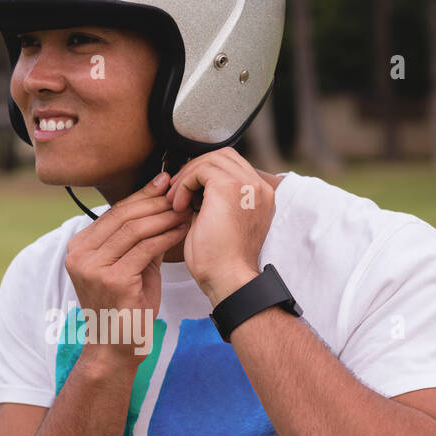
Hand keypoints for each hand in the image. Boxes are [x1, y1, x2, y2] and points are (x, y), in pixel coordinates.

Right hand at [64, 171, 192, 361]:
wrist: (117, 349)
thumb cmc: (127, 308)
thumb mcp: (129, 266)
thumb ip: (139, 239)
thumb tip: (161, 204)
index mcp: (78, 248)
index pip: (113, 213)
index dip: (141, 195)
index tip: (164, 181)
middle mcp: (79, 255)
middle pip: (123, 216)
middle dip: (155, 202)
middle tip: (180, 190)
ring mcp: (93, 267)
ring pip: (135, 229)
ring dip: (164, 217)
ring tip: (186, 209)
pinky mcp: (112, 280)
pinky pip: (145, 248)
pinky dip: (167, 236)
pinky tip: (183, 230)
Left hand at [165, 149, 275, 305]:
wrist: (227, 279)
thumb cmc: (219, 261)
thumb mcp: (218, 222)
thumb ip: (212, 200)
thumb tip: (192, 185)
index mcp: (260, 196)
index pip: (231, 166)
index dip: (204, 174)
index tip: (186, 194)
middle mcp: (259, 187)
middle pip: (223, 156)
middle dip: (195, 170)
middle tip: (177, 193)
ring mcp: (248, 185)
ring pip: (210, 160)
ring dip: (187, 177)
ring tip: (176, 202)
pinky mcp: (230, 188)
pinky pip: (201, 169)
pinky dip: (184, 184)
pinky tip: (179, 207)